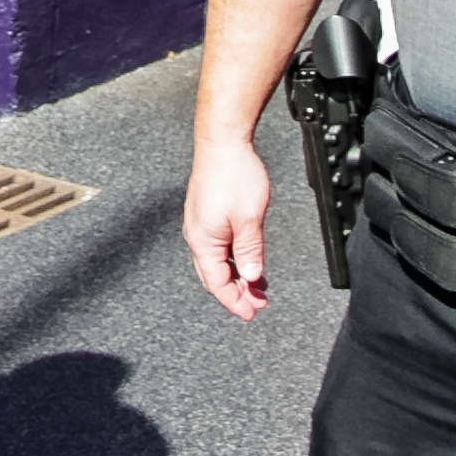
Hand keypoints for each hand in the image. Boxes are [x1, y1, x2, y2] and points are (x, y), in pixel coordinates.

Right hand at [182, 127, 281, 318]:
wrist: (222, 143)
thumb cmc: (233, 175)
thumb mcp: (249, 219)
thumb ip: (250, 252)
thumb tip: (252, 277)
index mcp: (203, 241)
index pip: (217, 283)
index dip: (235, 301)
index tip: (251, 312)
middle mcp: (197, 235)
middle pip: (214, 276)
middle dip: (236, 293)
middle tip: (257, 304)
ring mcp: (201, 224)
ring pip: (217, 261)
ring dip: (237, 275)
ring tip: (257, 285)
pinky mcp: (207, 214)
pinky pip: (218, 246)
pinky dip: (234, 259)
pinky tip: (247, 259)